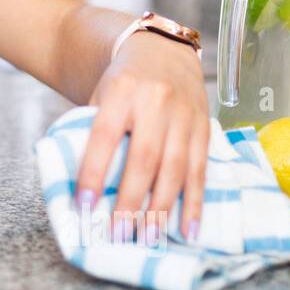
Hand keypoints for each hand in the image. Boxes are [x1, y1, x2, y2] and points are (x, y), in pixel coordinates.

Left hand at [77, 31, 208, 244]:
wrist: (163, 51)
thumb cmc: (123, 83)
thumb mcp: (101, 96)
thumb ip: (95, 132)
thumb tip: (87, 188)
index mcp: (121, 91)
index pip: (104, 136)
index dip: (94, 172)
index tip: (85, 205)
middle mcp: (155, 101)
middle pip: (144, 158)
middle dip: (131, 200)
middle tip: (119, 232)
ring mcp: (184, 115)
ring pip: (175, 168)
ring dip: (162, 208)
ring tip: (149, 237)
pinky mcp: (204, 127)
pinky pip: (200, 170)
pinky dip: (195, 202)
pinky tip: (190, 228)